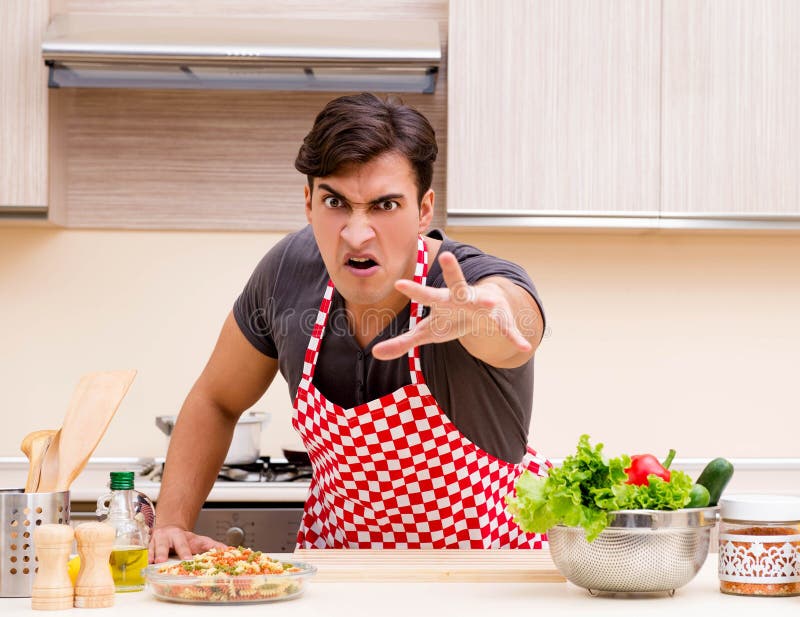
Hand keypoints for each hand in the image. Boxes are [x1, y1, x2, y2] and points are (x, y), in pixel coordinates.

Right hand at [148, 524, 226, 562]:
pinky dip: (143, 558)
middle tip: (162, 561)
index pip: (184, 544)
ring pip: (152, 547)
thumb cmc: (185, 539)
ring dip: (151, 555)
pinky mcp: (147, 547)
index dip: (185, 552)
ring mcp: (156, 542)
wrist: (170, 528)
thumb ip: (213, 545)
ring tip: (151, 563)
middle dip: (163, 552)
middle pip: (165, 544)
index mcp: (180, 536)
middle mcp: (167, 537)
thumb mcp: (200, 540)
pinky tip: (142, 564)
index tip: (188, 559)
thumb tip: (228, 550)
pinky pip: (144, 552)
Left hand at [372, 251, 532, 361]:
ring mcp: (482, 305)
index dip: (412, 289)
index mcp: (442, 301)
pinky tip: (523, 346)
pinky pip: (506, 328)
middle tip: (445, 253)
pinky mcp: (499, 318)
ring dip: (485, 299)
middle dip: (451, 270)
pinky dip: (514, 336)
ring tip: (488, 298)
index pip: (424, 294)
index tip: (398, 282)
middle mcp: (462, 297)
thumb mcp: (426, 333)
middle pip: (455, 283)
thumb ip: (402, 342)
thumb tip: (375, 353)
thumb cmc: (450, 320)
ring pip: (483, 300)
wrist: (483, 313)